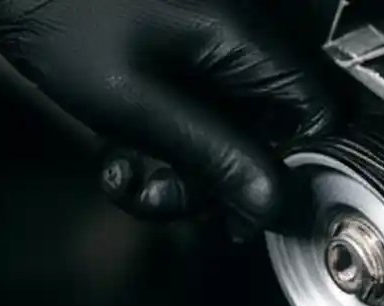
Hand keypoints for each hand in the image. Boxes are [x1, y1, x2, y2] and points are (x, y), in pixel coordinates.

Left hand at [0, 0, 334, 230]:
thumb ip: (214, 153)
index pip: (319, 115)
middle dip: (221, 184)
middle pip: (271, 137)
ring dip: (181, 178)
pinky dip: (161, 156)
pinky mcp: (184, 71)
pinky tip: (119, 162)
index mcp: (249, 41)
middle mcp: (242, 47)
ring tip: (130, 182)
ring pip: (229, 141)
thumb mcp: (138, 103)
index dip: (296, 170)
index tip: (255, 208)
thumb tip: (276, 203)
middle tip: (177, 203)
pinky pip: (197, 127)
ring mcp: (212, 59)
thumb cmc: (64, 20)